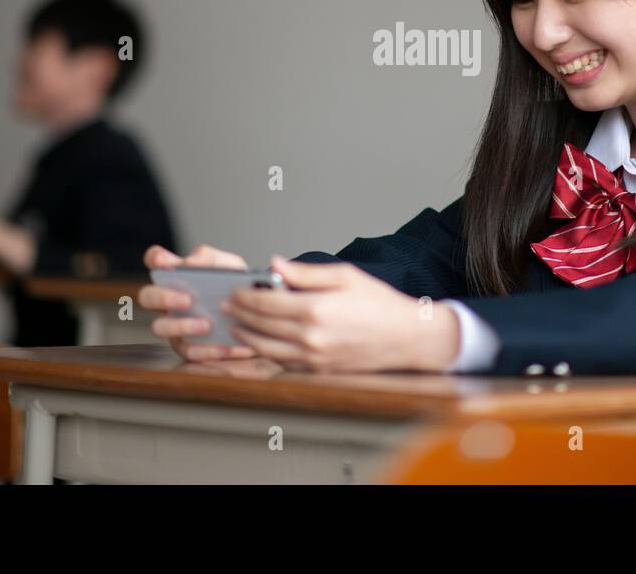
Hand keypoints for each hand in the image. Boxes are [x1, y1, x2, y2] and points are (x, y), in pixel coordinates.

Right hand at [139, 244, 259, 362]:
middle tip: (188, 299)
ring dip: (182, 325)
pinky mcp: (186, 347)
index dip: (154, 259)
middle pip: (147, 296)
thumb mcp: (232, 268)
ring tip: (208, 325)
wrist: (257, 317)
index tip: (161, 261)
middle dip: (162, 297)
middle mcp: (169, 299)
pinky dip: (207, 349)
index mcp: (178, 274)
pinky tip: (226, 346)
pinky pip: (188, 351)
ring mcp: (174, 324)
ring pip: (159, 327)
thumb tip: (190, 262)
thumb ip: (212, 259)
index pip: (155, 260)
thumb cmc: (238, 288)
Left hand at [220, 257, 460, 372]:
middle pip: (260, 325)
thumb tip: (275, 264)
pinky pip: (282, 362)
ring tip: (236, 325)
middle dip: (240, 314)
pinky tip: (259, 342)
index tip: (235, 290)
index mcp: (315, 309)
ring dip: (246, 336)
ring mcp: (313, 358)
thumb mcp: (345, 276)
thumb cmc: (380, 304)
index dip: (245, 296)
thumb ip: (306, 273)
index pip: (265, 303)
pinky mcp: (318, 370)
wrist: (407, 338)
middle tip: (228, 305)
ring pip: (265, 348)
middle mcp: (310, 337)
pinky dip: (265, 352)